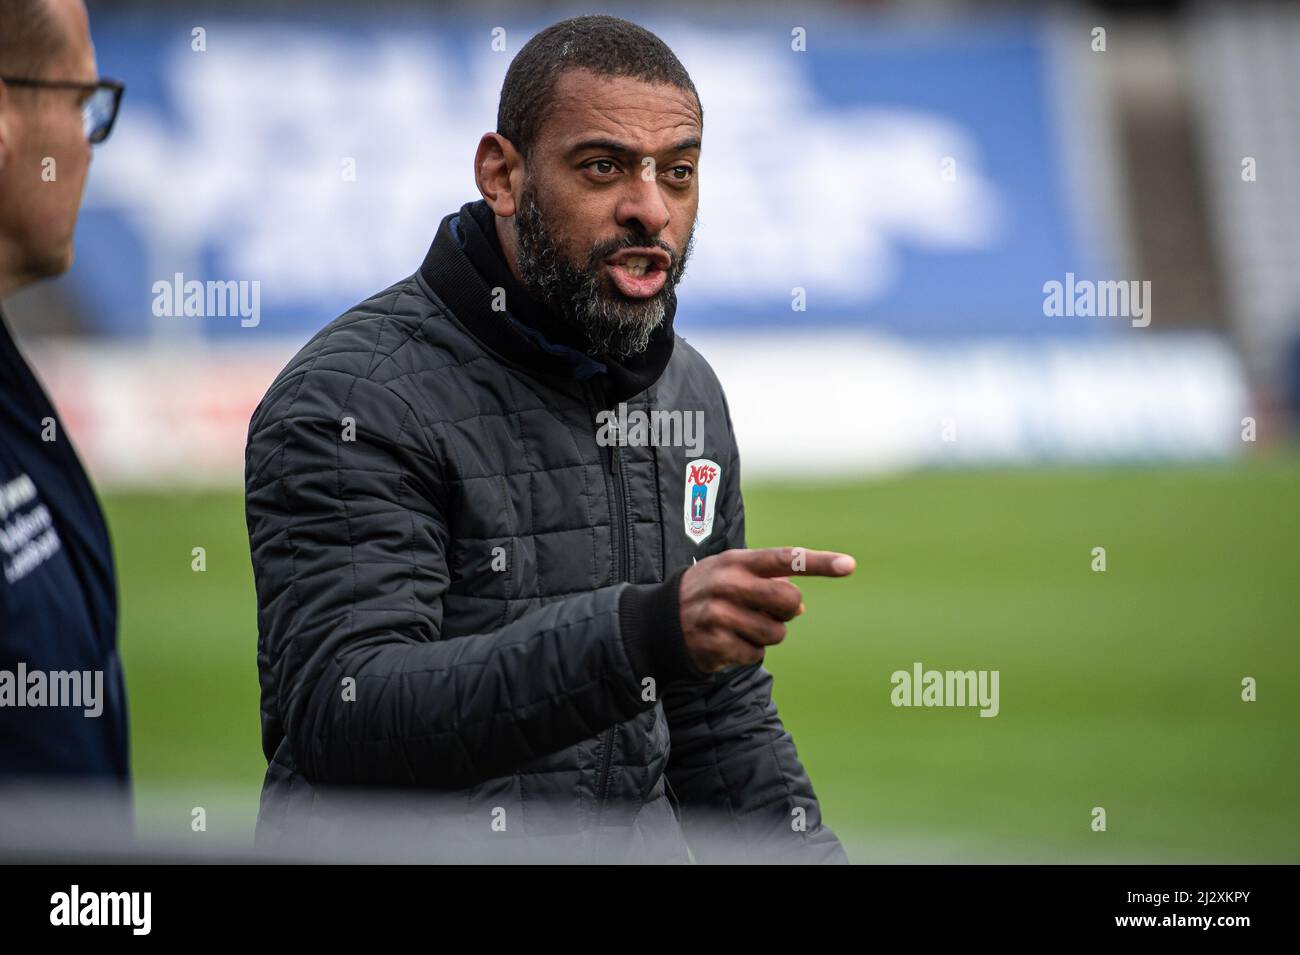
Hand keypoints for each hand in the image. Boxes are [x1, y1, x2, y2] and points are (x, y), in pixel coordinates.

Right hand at [677, 547, 855, 672]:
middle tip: (768, 610)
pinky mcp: (714, 644)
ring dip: (767, 635)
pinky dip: (748, 652)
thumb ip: (768, 582)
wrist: (658, 622)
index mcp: (736, 562)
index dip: (819, 562)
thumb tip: (798, 609)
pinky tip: (728, 642)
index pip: (784, 559)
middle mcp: (728, 585)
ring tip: (742, 627)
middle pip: (789, 601)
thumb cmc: (708, 592)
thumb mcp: (733, 575)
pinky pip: (756, 654)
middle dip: (787, 611)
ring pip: (776, 633)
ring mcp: (719, 615)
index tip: (849, 565)